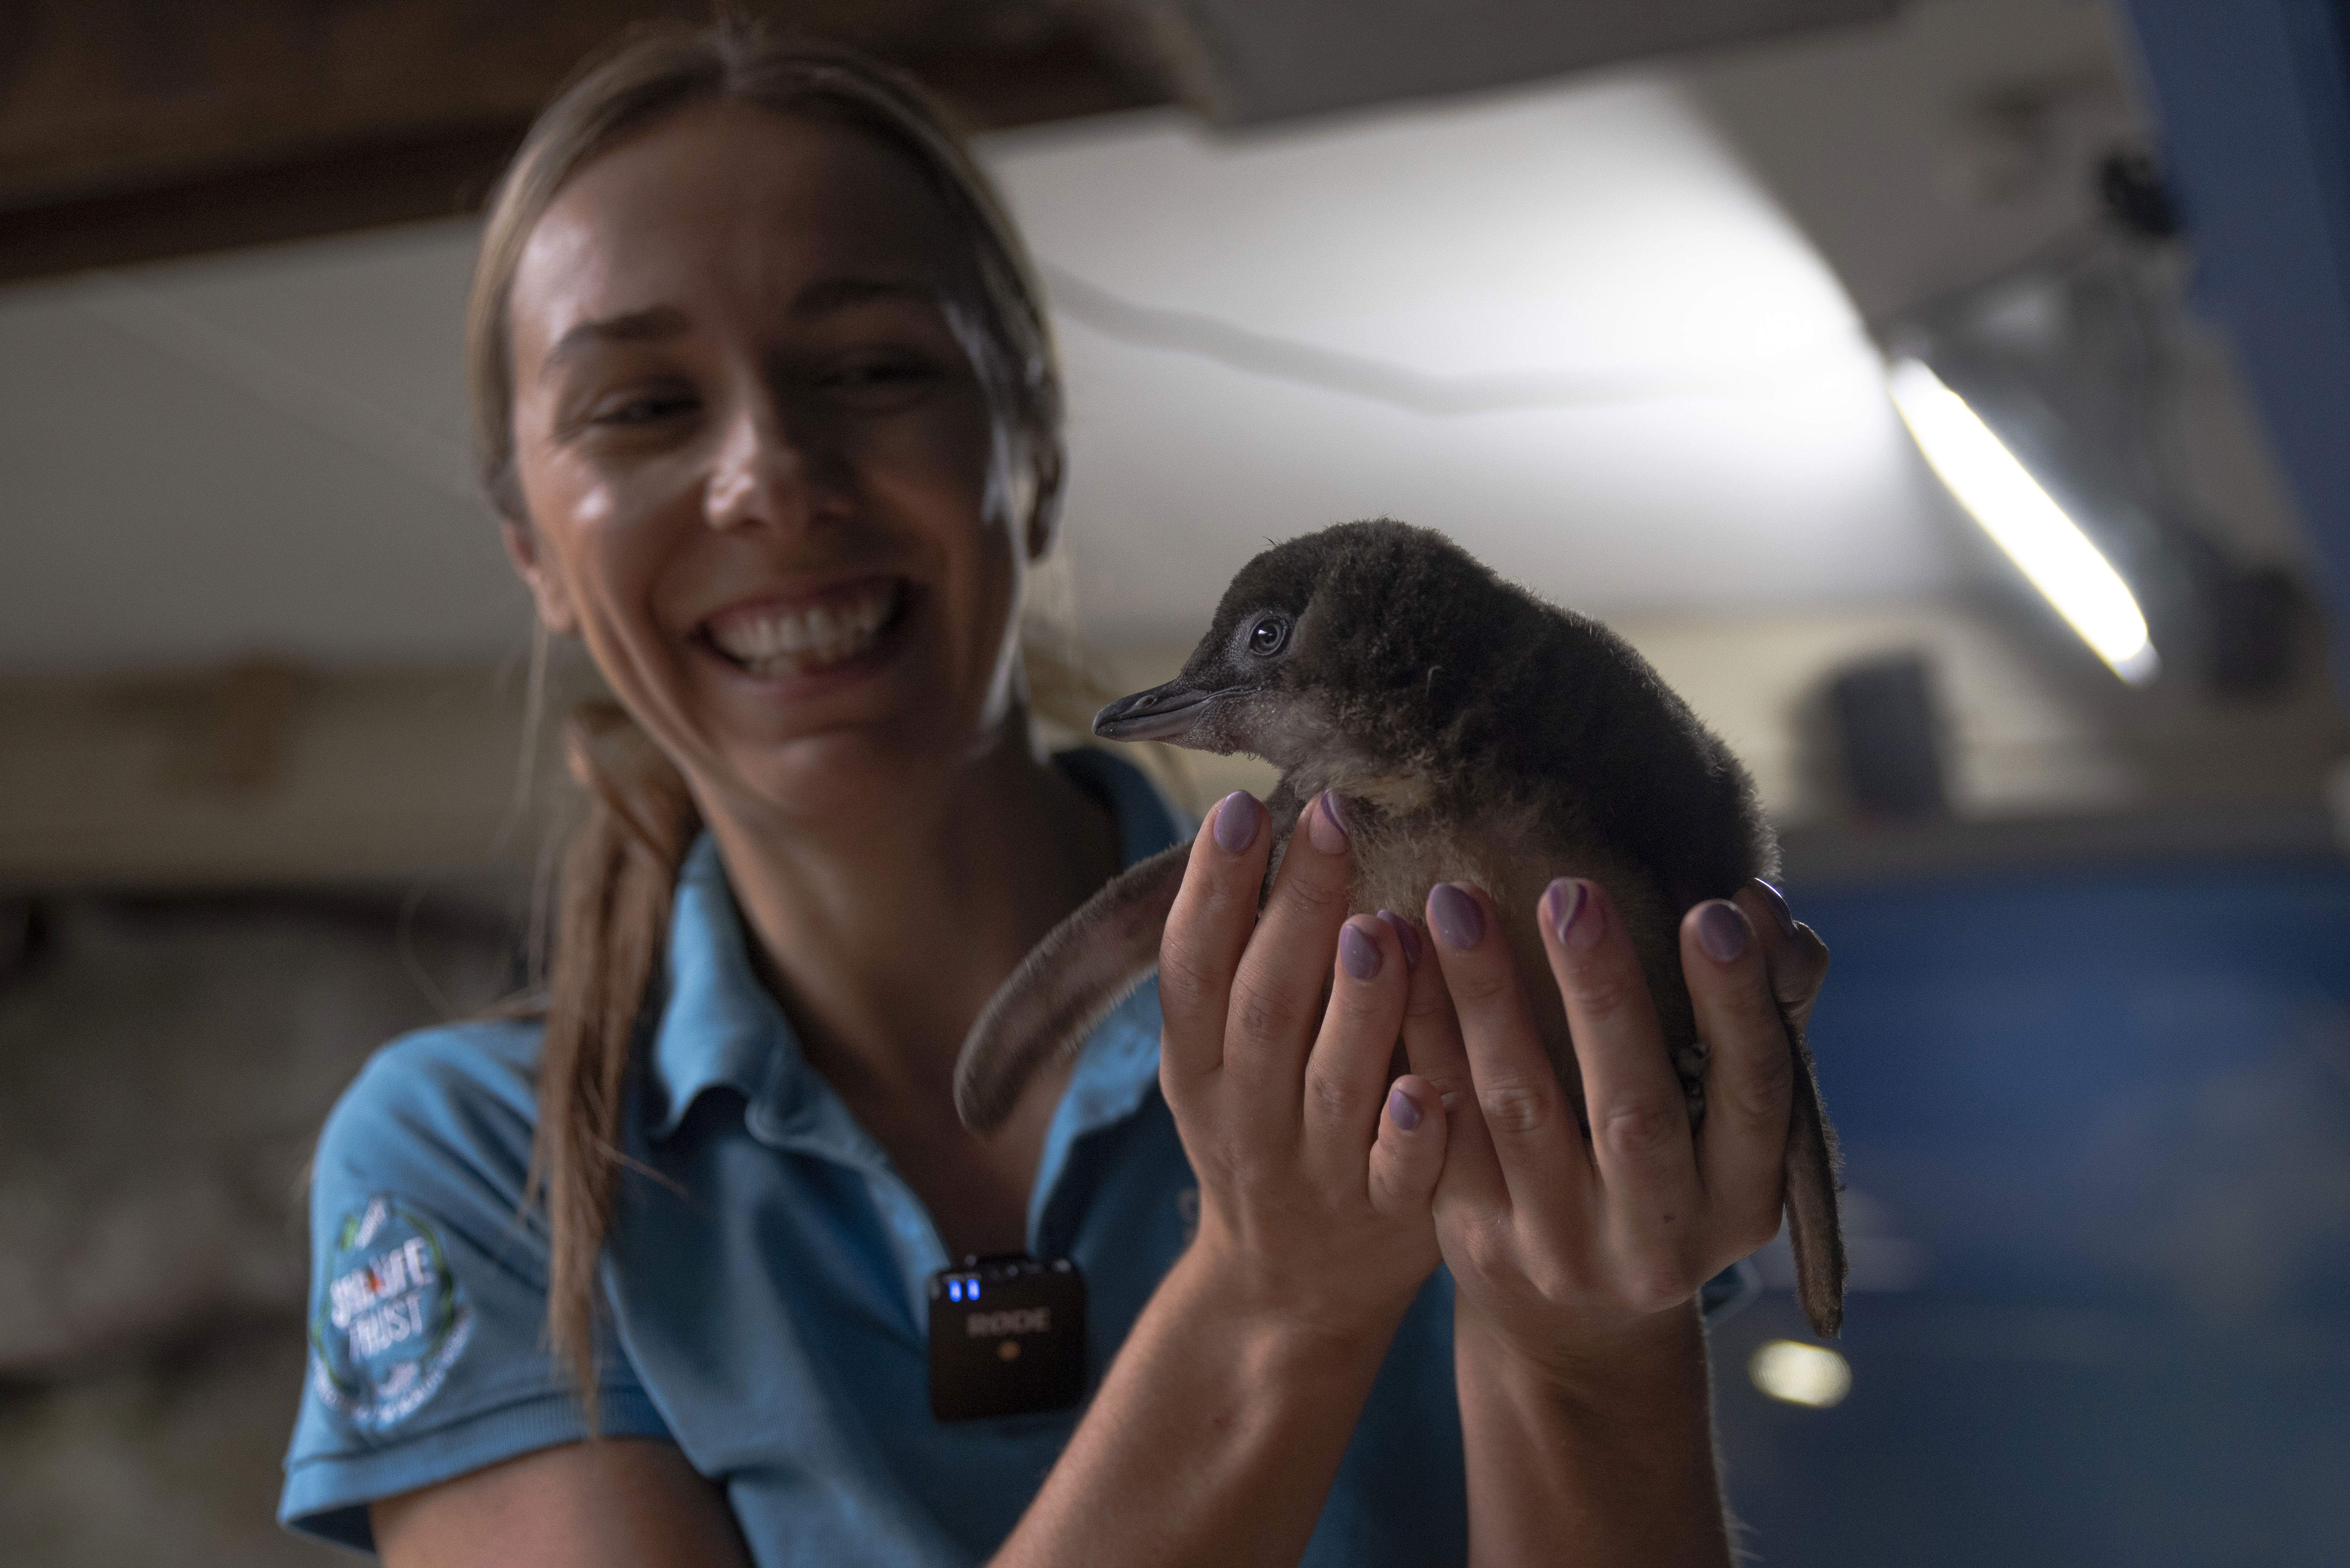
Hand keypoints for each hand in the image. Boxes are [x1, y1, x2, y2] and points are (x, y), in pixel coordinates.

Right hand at [1154, 790, 1449, 1343]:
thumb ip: (1238, 966)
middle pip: (1263, 1008)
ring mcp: (1317, 1172)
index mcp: (1198, 1068)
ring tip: (1379, 927)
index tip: (1242, 806)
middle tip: (1329, 818)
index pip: (1192, 967)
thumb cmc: (1266, 1128)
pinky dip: (1411, 1135)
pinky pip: (1399, 1177)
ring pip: (1333, 1086)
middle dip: (1292, 910)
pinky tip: (1430, 1085)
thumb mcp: (1220, 1058)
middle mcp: (1246, 1117)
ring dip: (1356, 1009)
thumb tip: (1256, 822)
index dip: (1212, 889)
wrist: (1284, 1290)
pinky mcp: (1387, 1221)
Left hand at [1405, 877, 1825, 1376]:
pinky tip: (1399, 958)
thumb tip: (1759, 903)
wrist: (1574, 1321)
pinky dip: (1421, 1035)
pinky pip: (1440, 1124)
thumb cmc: (1669, 1172)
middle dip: (1602, 994)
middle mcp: (1655, 1237)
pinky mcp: (1472, 1236)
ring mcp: (1557, 1246)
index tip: (1710, 908)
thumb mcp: (1730, 1122)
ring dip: (1485, 997)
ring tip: (1455, 899)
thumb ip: (1760, 1009)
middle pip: (1631, 1110)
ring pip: (1517, 1108)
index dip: (1735, 1004)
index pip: (1752, 1093)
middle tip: (1570, 891)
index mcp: (1742, 1201)